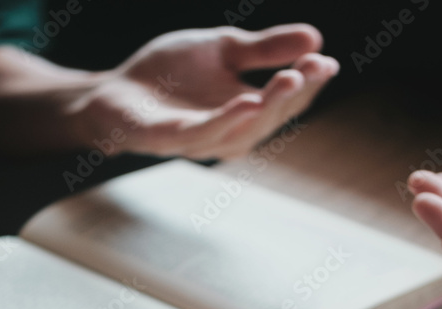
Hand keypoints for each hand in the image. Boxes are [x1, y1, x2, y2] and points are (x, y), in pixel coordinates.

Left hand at [73, 24, 338, 159]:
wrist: (114, 90)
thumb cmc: (170, 75)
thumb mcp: (223, 49)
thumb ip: (263, 47)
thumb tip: (314, 36)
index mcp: (247, 110)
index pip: (287, 100)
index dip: (308, 82)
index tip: (326, 59)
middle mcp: (230, 132)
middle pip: (271, 116)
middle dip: (295, 90)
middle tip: (313, 64)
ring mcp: (200, 140)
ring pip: (243, 128)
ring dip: (268, 105)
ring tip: (290, 78)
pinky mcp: (167, 140)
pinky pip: (202, 133)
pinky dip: (226, 120)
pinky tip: (247, 102)